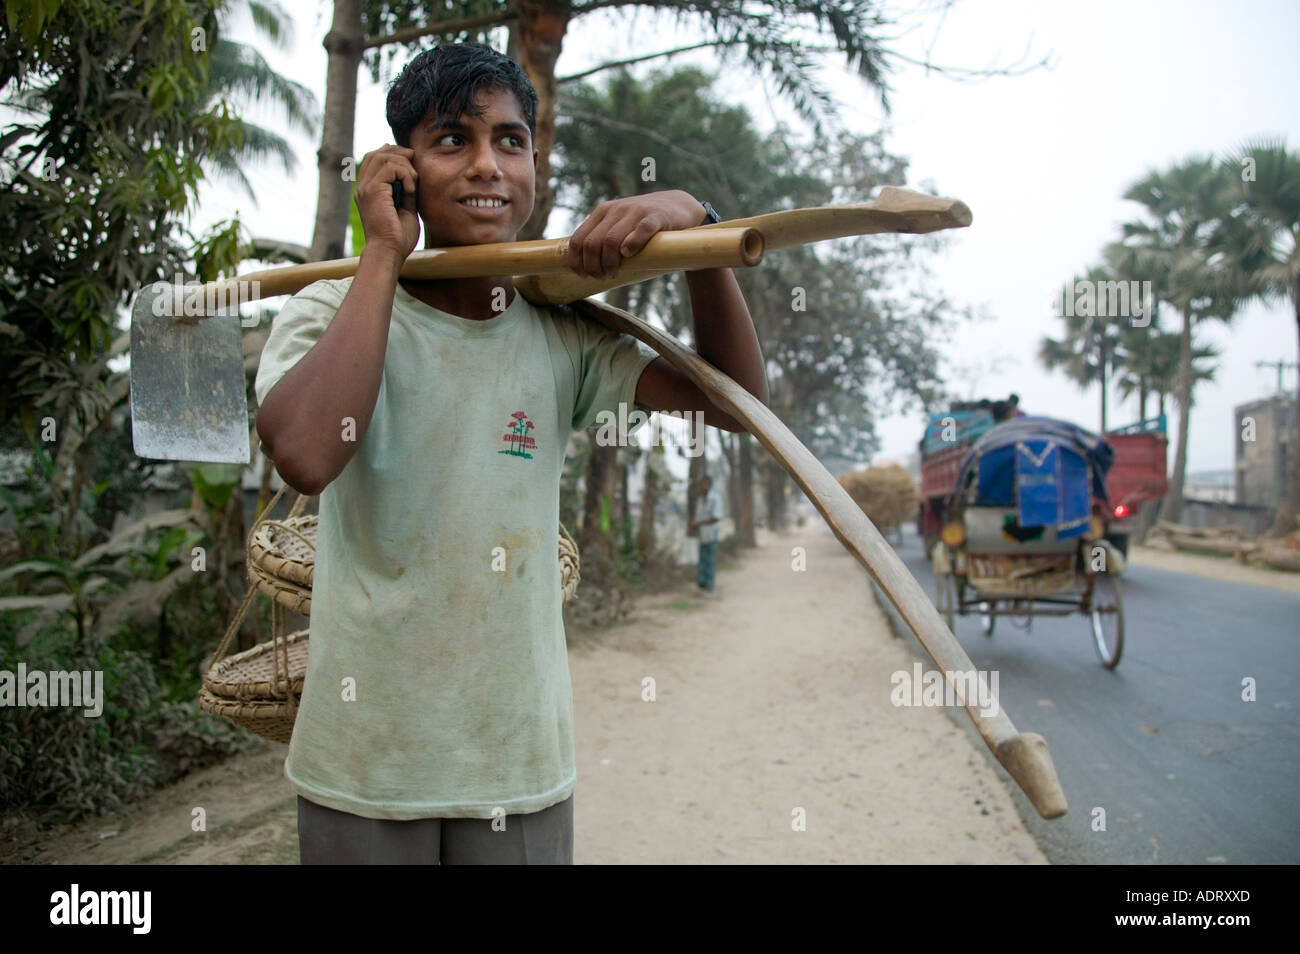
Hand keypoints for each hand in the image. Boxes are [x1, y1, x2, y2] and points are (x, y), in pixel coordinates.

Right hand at [355, 145, 420, 260]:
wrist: (389, 252)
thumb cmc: (398, 238)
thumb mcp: (406, 208)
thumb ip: (406, 191)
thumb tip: (414, 174)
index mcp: (368, 191)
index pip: (373, 160)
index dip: (391, 153)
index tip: (410, 159)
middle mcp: (363, 188)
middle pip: (376, 154)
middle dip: (398, 153)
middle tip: (415, 163)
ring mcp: (365, 188)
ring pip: (383, 157)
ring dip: (404, 165)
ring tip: (413, 183)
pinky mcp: (372, 191)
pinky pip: (390, 168)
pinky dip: (405, 174)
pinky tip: (410, 190)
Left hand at [567, 190, 705, 278]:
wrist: (678, 207)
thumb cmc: (643, 225)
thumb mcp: (619, 226)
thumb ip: (602, 238)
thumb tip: (582, 265)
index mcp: (602, 212)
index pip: (578, 239)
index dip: (577, 262)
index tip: (583, 276)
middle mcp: (615, 209)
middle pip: (593, 244)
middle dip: (594, 266)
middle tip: (603, 277)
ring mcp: (635, 211)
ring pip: (611, 240)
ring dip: (609, 263)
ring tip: (614, 274)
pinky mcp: (656, 216)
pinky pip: (640, 230)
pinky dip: (631, 244)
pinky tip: (628, 255)